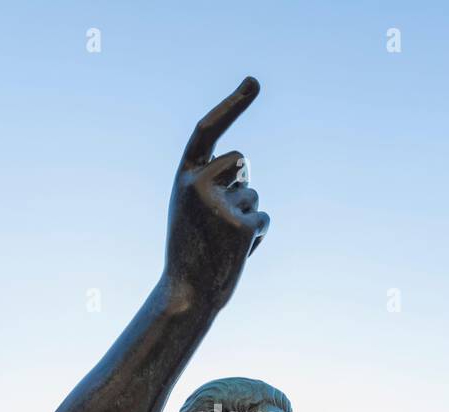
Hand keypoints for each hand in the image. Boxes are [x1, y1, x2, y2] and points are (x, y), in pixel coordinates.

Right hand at [163, 77, 269, 312]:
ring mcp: (221, 204)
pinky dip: (257, 235)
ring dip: (247, 215)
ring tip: (222, 241)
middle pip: (241, 161)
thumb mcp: (193, 208)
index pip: (208, 130)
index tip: (254, 82)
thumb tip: (243, 166)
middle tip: (220, 219)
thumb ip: (214, 181)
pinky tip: (237, 252)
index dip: (232, 105)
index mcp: (184, 177)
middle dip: (241, 183)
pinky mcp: (243, 226)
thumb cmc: (191, 249)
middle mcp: (199, 185)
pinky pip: (264, 219)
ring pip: (254, 194)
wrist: (187, 293)